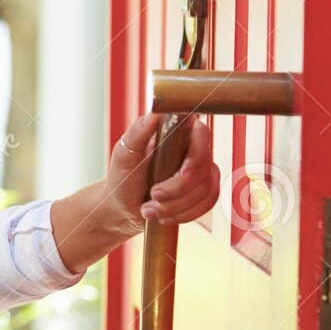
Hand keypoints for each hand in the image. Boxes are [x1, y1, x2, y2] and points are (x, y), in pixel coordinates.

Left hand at [98, 111, 219, 237]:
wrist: (122, 208)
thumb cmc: (122, 177)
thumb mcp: (124, 154)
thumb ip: (137, 132)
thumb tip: (153, 113)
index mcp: (175, 132)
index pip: (201, 134)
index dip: (195, 157)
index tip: (180, 174)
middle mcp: (192, 148)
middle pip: (204, 167)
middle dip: (177, 189)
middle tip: (153, 194)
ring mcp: (200, 169)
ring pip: (206, 189)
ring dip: (176, 205)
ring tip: (150, 208)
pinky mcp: (203, 190)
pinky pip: (208, 202)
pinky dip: (185, 214)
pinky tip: (164, 215)